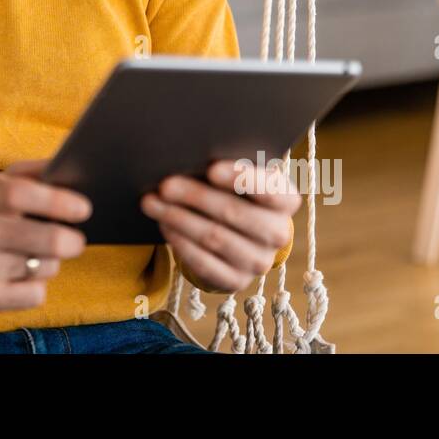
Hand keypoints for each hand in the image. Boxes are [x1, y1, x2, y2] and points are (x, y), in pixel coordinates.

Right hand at [0, 159, 90, 311]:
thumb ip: (34, 172)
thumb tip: (72, 169)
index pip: (25, 195)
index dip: (60, 202)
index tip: (84, 209)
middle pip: (48, 240)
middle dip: (72, 242)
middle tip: (75, 241)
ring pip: (46, 268)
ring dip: (49, 263)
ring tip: (32, 256)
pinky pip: (35, 294)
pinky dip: (35, 287)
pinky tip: (18, 277)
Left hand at [141, 159, 298, 292]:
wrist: (237, 232)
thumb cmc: (234, 190)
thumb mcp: (239, 175)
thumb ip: (225, 166)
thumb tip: (189, 157)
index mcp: (286, 200)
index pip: (271, 190)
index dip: (242, 178)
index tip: (212, 169)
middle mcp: (278, 234)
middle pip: (234, 213)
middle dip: (195, 197)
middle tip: (165, 184)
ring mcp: (259, 261)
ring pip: (214, 238)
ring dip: (179, 218)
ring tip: (152, 202)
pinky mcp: (237, 281)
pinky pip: (205, 263)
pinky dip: (181, 242)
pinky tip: (164, 225)